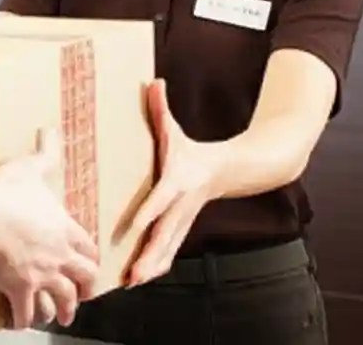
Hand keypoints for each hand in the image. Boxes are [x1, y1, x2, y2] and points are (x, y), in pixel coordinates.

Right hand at [0, 128, 99, 329]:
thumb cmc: (3, 193)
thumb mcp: (29, 169)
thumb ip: (45, 153)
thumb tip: (51, 131)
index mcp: (64, 228)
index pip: (89, 248)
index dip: (91, 258)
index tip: (90, 265)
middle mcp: (59, 255)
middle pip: (83, 278)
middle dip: (84, 290)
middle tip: (80, 298)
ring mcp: (41, 274)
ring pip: (61, 301)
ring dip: (61, 311)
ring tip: (58, 318)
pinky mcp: (19, 288)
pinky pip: (25, 311)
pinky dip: (23, 320)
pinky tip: (19, 323)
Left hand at [126, 79, 226, 285]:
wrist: (230, 169)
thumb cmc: (192, 149)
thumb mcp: (176, 129)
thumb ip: (160, 108)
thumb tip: (152, 80)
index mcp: (178, 181)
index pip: (161, 197)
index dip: (149, 211)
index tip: (133, 226)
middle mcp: (181, 204)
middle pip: (165, 233)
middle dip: (150, 253)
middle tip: (134, 272)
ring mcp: (184, 219)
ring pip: (168, 247)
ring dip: (152, 266)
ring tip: (133, 283)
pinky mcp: (183, 228)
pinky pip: (169, 250)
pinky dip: (157, 265)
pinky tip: (139, 279)